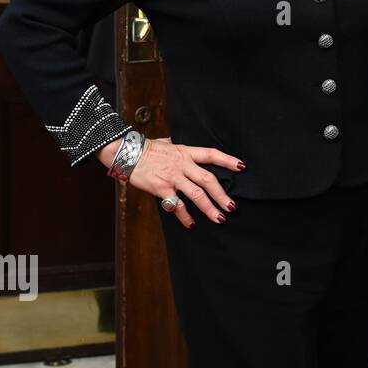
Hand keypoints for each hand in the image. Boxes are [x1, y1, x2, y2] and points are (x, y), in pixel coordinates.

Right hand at [124, 138, 243, 228]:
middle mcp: (182, 165)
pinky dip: (184, 216)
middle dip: (222, 195)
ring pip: (196, 194)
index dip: (227, 161)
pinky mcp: (161, 188)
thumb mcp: (168, 143)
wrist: (126, 152)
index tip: (242, 167)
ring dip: (209, 208)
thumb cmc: (147, 148)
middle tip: (232, 207)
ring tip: (220, 218)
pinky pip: (176, 205)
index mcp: (186, 152)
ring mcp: (172, 177)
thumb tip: (187, 150)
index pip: (211, 154)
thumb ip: (180, 149)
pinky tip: (191, 224)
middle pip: (208, 180)